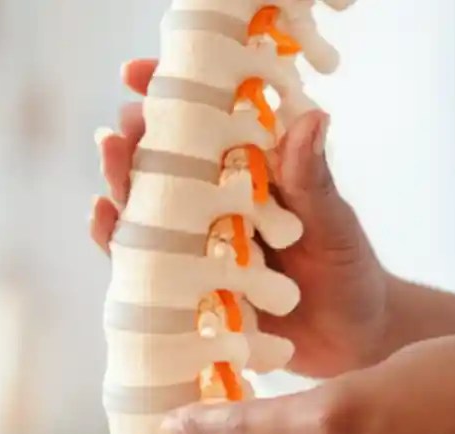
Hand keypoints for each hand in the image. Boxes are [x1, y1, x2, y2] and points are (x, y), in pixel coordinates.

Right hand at [89, 59, 394, 377]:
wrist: (351, 339)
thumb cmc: (347, 268)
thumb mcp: (333, 221)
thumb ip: (312, 178)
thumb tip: (312, 118)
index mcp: (250, 168)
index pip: (203, 120)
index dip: (167, 93)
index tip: (138, 73)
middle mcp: (214, 200)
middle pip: (161, 161)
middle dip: (134, 140)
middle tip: (121, 128)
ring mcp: (196, 242)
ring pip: (143, 207)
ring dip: (120, 182)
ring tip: (110, 161)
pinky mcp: (184, 287)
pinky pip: (141, 261)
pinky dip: (116, 238)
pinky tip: (103, 217)